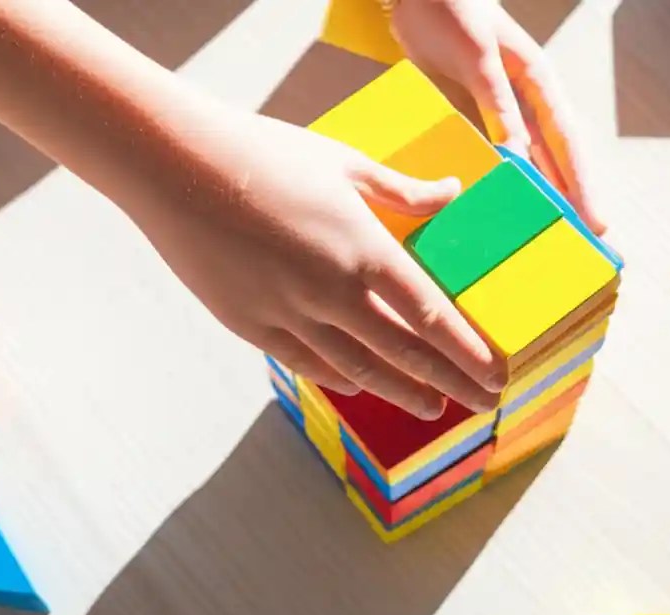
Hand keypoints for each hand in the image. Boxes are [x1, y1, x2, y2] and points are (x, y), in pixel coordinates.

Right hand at [129, 107, 504, 419]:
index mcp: (364, 248)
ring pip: (358, 369)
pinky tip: (360, 387)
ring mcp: (288, 314)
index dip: (468, 352)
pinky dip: (340, 378)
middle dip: (449, 382)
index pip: (431, 316)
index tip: (496, 375)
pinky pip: (305, 363)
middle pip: (405, 353)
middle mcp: (331, 291)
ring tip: (431, 408)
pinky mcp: (249, 324)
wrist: (173, 166)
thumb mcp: (343, 162)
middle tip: (482, 404)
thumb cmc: (264, 152)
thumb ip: (402, 190)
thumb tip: (452, 193)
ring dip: (400, 392)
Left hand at [390, 0, 608, 235]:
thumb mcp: (479, 59)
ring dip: (537, 195)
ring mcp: (501, 109)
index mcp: (539, 83)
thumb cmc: (455, 11)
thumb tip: (520, 156)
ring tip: (546, 235)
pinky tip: (496, 205)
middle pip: (555, 158)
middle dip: (569, 200)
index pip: (568, 143)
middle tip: (581, 243)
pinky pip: (492, 152)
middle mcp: (527, 100)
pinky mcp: (473, 112)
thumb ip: (499, 105)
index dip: (582, 184)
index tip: (595, 221)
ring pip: (528, 160)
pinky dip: (498, 179)